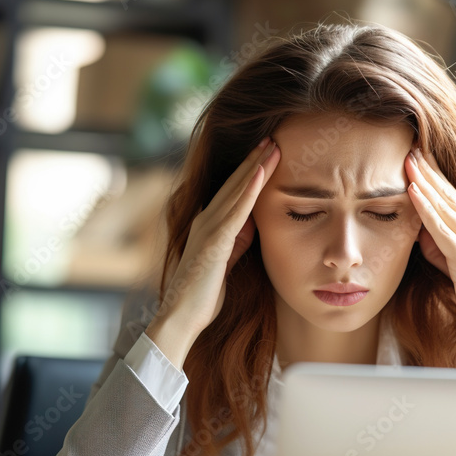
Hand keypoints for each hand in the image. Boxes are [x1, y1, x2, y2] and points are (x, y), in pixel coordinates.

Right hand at [159, 137, 280, 334]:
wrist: (182, 318)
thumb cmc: (203, 295)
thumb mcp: (226, 262)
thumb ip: (236, 242)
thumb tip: (251, 225)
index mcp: (209, 226)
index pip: (234, 193)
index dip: (251, 171)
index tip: (268, 153)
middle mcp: (206, 221)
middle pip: (235, 184)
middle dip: (254, 160)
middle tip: (272, 137)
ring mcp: (208, 229)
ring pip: (236, 191)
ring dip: (254, 167)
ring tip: (272, 145)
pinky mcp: (213, 242)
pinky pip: (235, 211)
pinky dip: (248, 191)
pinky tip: (260, 173)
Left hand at [404, 146, 455, 372]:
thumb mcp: (454, 270)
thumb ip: (439, 249)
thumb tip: (421, 231)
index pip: (453, 199)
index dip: (434, 177)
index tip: (416, 157)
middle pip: (450, 195)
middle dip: (429, 170)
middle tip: (410, 146)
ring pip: (446, 208)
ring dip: (425, 182)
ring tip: (408, 160)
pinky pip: (442, 230)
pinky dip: (426, 210)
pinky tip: (413, 193)